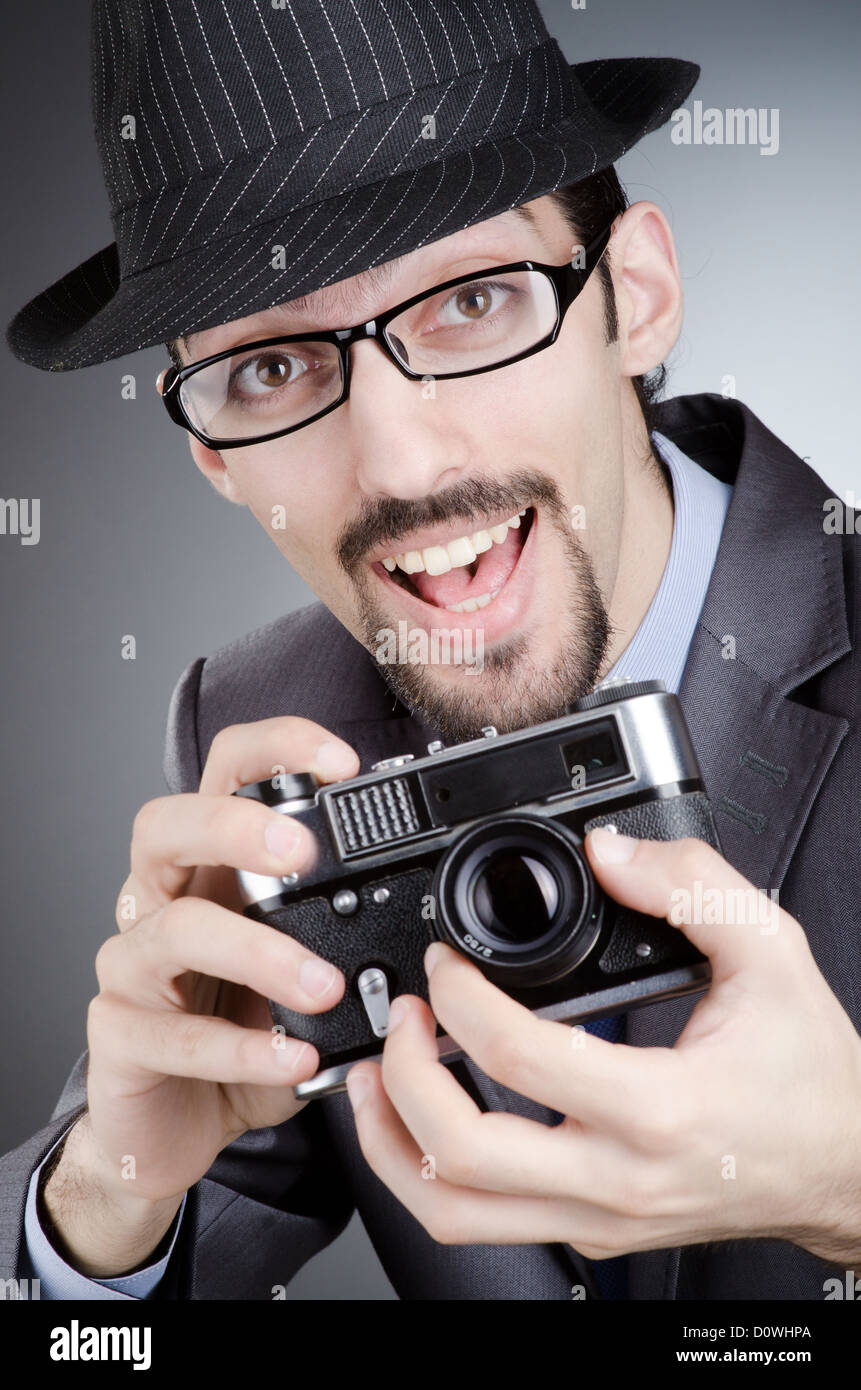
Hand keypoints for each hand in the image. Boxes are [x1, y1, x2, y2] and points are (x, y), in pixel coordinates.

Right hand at [84, 717, 359, 1205]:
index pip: (224, 774)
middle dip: (234, 826)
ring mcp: (131, 967)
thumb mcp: (301, 972)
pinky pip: (172, 1034)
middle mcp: (160, 902)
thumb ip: (348, 940)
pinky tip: (292, 1059)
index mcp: (210, 868)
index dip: (275, 749)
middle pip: (166, 824)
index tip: (342, 762)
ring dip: (257, 953)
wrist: (173, 1123)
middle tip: (301, 852)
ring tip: (324, 986)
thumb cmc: (238, 1033)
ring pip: (174, 929)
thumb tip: (440, 934)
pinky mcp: (118, 1036)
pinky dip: (240, 1049)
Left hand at [345, 830, 860, 1264]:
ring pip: (454, 1211)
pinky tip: (422, 1121)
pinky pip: (486, 1222)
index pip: (518, 1057)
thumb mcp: (771, 952)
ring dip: (393, 1143)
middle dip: (403, 1075)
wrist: (846, 1168)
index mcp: (659, 1108)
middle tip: (405, 1016)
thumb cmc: (811, 1075)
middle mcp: (618, 1178)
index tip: (447, 962)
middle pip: (460, 1153)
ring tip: (375, 1080)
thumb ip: (691, 885)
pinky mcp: (593, 1230)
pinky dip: (432, 1172)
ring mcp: (599, 1216)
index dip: (460, 997)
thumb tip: (612, 851)